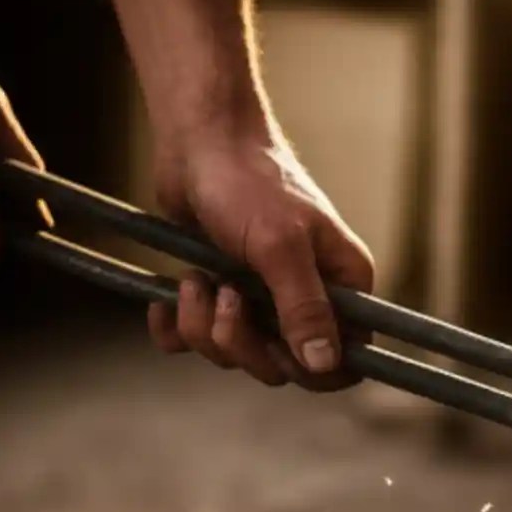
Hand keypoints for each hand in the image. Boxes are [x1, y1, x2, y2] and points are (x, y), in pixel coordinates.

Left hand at [147, 120, 373, 390]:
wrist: (199, 142)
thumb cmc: (250, 183)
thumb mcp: (280, 246)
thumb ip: (304, 308)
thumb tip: (326, 364)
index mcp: (343, 285)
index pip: (346, 358)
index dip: (311, 369)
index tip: (276, 348)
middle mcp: (308, 296)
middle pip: (283, 366)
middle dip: (242, 342)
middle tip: (225, 297)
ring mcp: (262, 297)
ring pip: (235, 354)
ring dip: (205, 326)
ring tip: (195, 279)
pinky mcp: (220, 292)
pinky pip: (195, 340)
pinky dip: (175, 327)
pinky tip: (165, 297)